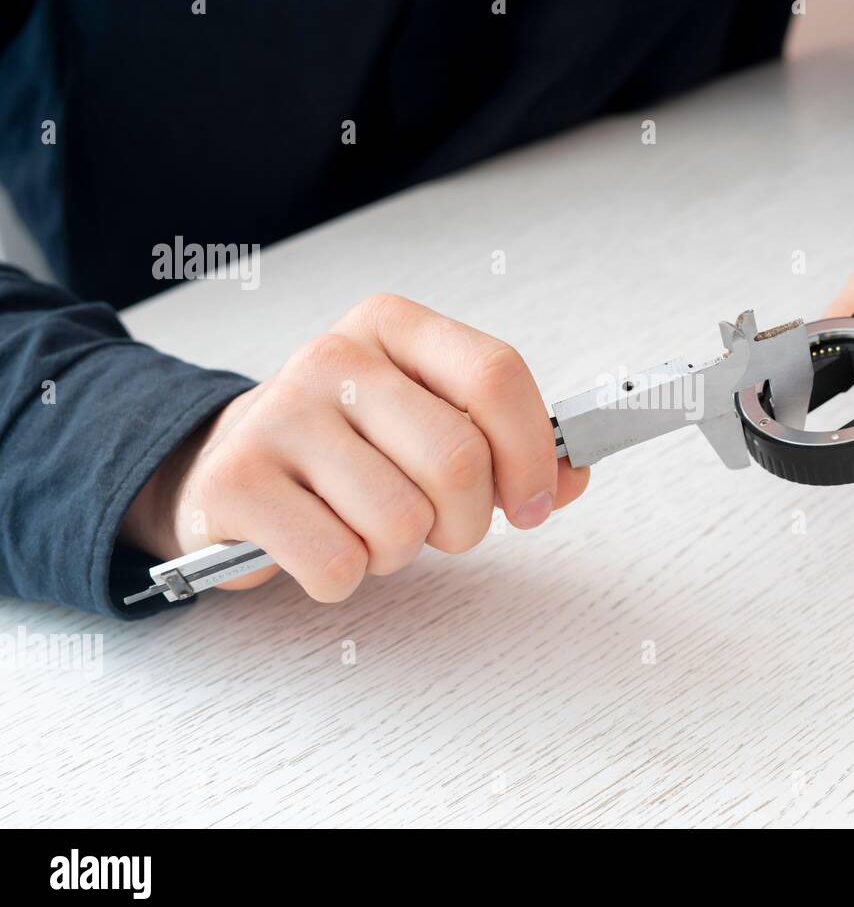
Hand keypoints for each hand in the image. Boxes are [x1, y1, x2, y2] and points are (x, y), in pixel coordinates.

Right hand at [121, 294, 589, 601]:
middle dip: (466, 523)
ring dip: (399, 552)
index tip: (533, 504)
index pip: (496, 375)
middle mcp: (334, 358)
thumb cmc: (350, 451)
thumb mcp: (429, 422)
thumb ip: (510, 446)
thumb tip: (573, 476)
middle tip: (438, 529)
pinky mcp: (236, 483)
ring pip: (401, 521)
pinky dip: (343, 578)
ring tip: (366, 529)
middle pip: (458, 460)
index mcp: (394, 328)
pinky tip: (320, 546)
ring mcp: (278, 416)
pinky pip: (338, 562)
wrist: (228, 468)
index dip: (532, 453)